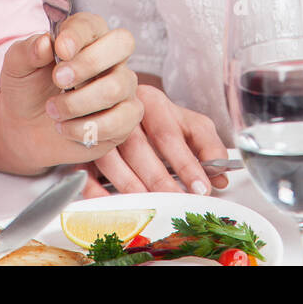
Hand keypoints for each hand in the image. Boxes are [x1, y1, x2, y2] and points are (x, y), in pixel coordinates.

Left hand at [0, 12, 142, 167]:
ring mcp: (122, 86)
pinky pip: (122, 120)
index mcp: (86, 34)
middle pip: (122, 44)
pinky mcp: (125, 117)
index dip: (78, 35)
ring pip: (117, 86)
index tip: (59, 50)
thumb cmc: (27, 88)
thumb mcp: (17, 66)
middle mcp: (110, 56)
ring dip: (78, 103)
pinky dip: (87, 127)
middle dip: (88, 63)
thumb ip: (28, 50)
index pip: (93, 24)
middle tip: (58, 80)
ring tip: (53, 110)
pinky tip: (66, 128)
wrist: (26, 129)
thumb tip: (44, 44)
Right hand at [81, 85, 230, 196]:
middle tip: (176, 202)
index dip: (186, 162)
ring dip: (130, 185)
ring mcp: (98, 127)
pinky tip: (110, 205)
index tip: (201, 186)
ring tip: (149, 205)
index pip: (169, 133)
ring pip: (110, 158)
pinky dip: (95, 190)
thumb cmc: (153, 116)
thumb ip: (205, 144)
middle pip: (139, 147)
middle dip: (160, 179)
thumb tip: (221, 175)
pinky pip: (84, 169)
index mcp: (152, 101)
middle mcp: (122, 111)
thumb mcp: (184, 122)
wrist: (111, 97)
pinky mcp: (80, 146)